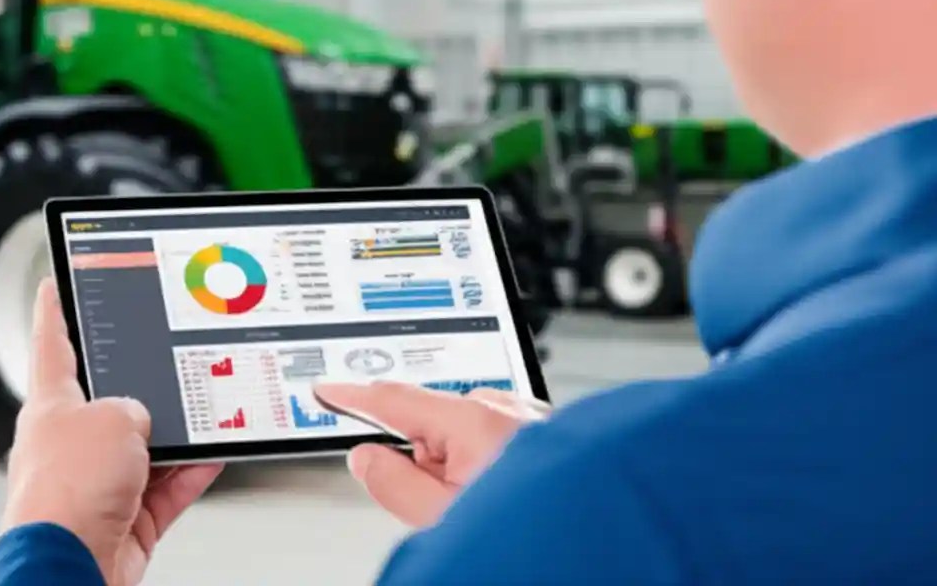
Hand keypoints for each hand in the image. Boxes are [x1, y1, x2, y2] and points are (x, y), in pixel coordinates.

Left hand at [2, 280, 222, 585]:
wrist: (70, 567)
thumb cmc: (67, 493)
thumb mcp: (112, 419)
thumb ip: (133, 408)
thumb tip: (144, 423)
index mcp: (50, 406)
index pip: (51, 343)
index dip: (54, 309)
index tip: (55, 284)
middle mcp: (69, 443)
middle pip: (109, 400)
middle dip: (142, 386)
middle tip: (168, 362)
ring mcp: (96, 483)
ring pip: (145, 447)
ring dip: (175, 437)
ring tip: (205, 416)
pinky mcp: (122, 519)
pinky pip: (164, 488)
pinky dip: (189, 475)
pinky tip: (210, 457)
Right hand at [314, 382, 549, 527]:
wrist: (608, 546)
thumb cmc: (533, 533)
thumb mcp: (440, 518)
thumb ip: (393, 483)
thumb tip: (367, 458)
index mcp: (475, 418)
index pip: (395, 397)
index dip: (353, 395)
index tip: (328, 389)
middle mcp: (506, 406)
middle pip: (431, 419)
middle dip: (424, 456)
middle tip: (441, 502)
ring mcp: (530, 415)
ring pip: (465, 431)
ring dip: (459, 464)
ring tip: (485, 507)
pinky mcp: (547, 429)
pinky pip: (496, 437)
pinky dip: (486, 463)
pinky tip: (506, 497)